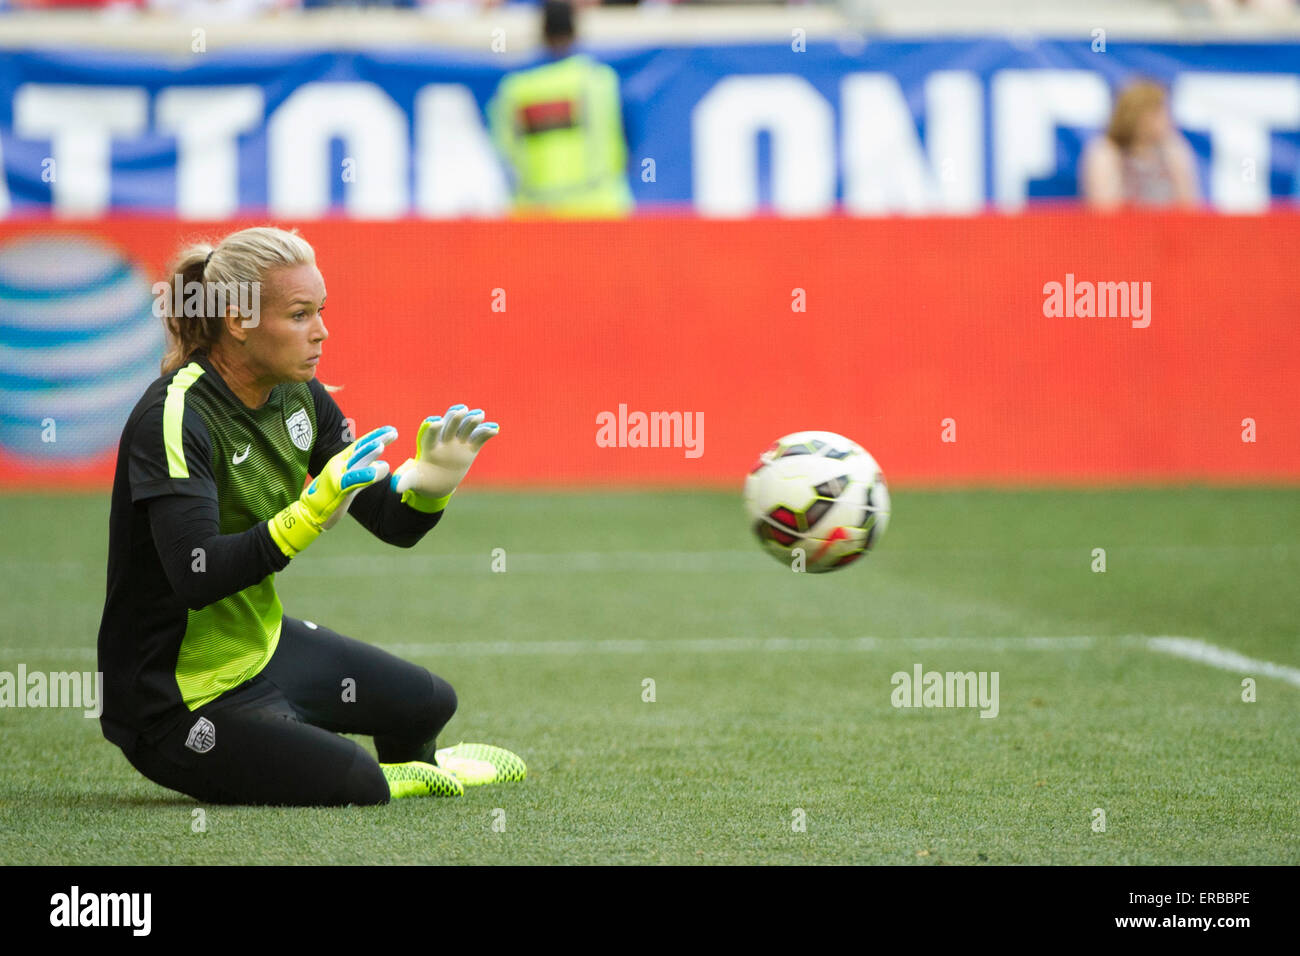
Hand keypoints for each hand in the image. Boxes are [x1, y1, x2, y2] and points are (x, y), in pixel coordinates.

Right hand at [269, 425, 397, 557]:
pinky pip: (352, 480)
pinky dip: (364, 476)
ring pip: (355, 461)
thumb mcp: (350, 481)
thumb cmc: (331, 497)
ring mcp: (337, 475)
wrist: (310, 512)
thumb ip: (365, 471)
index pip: (361, 446)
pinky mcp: (336, 488)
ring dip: (368, 452)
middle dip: (377, 439)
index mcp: (343, 461)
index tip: (391, 429)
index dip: (376, 436)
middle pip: (360, 449)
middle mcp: (339, 464)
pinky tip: (375, 472)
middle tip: (394, 432)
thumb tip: (382, 464)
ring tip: (381, 445)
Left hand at [392, 405, 497, 512]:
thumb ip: (405, 480)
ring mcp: (458, 443)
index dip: (432, 428)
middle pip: (449, 425)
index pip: (429, 433)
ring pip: (465, 428)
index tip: (436, 422)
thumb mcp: (412, 479)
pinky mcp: (470, 448)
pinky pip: (479, 438)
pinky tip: (495, 429)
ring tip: (480, 414)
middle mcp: (443, 440)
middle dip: (454, 417)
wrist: (437, 482)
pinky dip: (486, 432)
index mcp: (428, 446)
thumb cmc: (422, 479)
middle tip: (461, 410)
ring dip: (472, 421)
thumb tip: (395, 487)